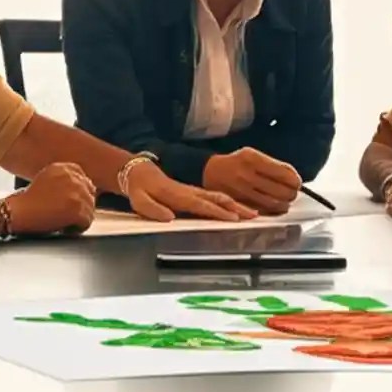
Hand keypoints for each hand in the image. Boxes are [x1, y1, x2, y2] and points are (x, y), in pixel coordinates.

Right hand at [6, 162, 96, 234]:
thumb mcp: (46, 179)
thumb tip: (87, 188)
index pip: (84, 179)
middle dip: (80, 206)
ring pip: (90, 209)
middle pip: (90, 194)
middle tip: (64, 214)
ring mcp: (76, 194)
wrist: (16, 213)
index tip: (69, 202)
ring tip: (63, 221)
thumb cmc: (26, 201)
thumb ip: (65, 179)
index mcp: (64, 168)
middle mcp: (72, 178)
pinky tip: (64, 228)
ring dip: (78, 218)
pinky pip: (87, 222)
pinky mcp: (77, 210)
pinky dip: (77, 228)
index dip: (78, 194)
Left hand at [123, 161, 257, 222]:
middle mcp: (189, 192)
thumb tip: (169, 218)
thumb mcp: (140, 201)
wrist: (137, 172)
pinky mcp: (193, 192)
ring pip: (218, 197)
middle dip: (236, 208)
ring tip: (253, 212)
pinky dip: (228, 202)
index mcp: (178, 196)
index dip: (218, 213)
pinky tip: (237, 208)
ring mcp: (192, 191)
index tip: (234, 218)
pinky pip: (214, 197)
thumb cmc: (138, 189)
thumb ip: (153, 210)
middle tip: (253, 216)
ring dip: (236, 204)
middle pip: (217, 200)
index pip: (202, 205)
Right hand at [202, 148, 300, 214]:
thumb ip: (273, 165)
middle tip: (293, 192)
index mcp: (252, 159)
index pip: (284, 174)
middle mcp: (247, 175)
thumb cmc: (237, 163)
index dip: (295, 181)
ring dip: (284, 204)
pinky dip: (273, 210)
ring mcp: (243, 191)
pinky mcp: (239, 203)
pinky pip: (263, 210)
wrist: (211, 172)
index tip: (297, 182)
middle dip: (292, 193)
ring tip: (285, 200)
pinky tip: (275, 206)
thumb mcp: (253, 155)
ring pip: (274, 204)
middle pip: (282, 191)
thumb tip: (294, 177)